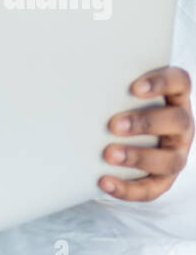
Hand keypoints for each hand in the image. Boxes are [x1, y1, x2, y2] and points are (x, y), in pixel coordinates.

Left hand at [100, 66, 192, 200]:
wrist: (121, 138)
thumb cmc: (119, 103)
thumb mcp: (120, 91)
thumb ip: (111, 81)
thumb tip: (73, 65)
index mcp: (174, 96)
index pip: (179, 82)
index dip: (161, 83)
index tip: (134, 87)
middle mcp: (181, 124)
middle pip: (176, 121)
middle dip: (145, 123)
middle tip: (113, 125)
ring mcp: (176, 153)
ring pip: (169, 159)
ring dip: (138, 157)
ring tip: (109, 154)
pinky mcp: (164, 180)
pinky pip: (151, 189)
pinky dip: (127, 188)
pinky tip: (105, 182)